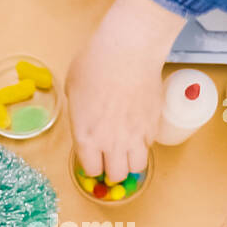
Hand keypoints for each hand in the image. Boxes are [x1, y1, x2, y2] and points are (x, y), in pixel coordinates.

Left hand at [67, 0, 185, 183]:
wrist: (128, 52)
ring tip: (127, 147)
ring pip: (136, 166)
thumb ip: (79, 111)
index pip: (91, 169)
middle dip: (112, 168)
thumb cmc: (95, 64)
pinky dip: (144, 142)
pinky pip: (149, 145)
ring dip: (130, 160)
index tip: (93, 157)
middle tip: (111, 155)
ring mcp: (135, 136)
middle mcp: (111, 143)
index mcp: (86, 137)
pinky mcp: (153, 125)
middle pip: (116, 174)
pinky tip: (139, 128)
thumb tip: (85, 113)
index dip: (92, 164)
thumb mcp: (73, 88)